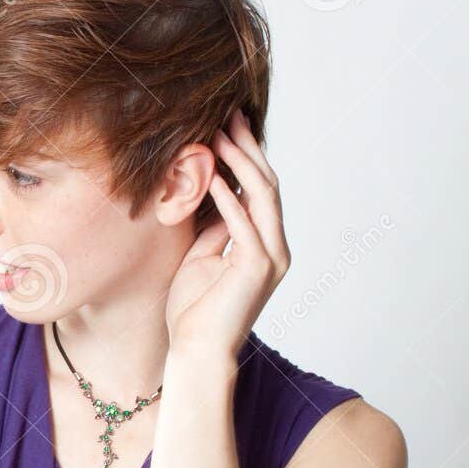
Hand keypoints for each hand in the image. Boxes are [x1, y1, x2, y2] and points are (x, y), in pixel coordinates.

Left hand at [164, 108, 289, 360]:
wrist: (196, 352)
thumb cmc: (193, 310)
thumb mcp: (201, 256)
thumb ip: (213, 225)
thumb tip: (210, 188)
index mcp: (264, 244)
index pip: (260, 189)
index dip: (246, 156)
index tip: (227, 126)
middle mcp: (275, 247)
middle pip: (267, 184)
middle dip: (248, 148)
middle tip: (228, 115)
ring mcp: (271, 257)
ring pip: (264, 196)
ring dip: (240, 163)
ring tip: (219, 136)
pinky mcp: (258, 268)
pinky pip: (245, 223)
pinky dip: (230, 197)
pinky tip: (213, 175)